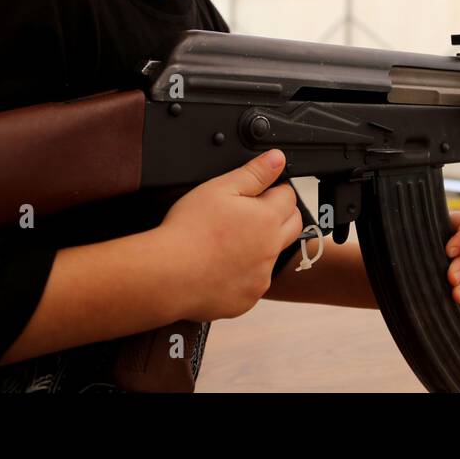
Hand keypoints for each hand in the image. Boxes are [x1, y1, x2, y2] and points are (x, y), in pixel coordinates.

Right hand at [158, 149, 301, 320]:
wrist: (166, 275)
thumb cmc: (188, 230)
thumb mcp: (220, 188)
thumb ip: (254, 173)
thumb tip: (278, 159)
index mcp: (267, 219)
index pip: (289, 196)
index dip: (274, 188)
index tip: (258, 190)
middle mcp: (271, 250)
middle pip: (292, 226)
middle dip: (279, 214)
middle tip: (249, 213)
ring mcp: (260, 278)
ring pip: (272, 256)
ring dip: (261, 247)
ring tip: (227, 242)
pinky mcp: (246, 300)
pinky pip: (253, 283)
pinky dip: (243, 275)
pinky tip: (220, 267)